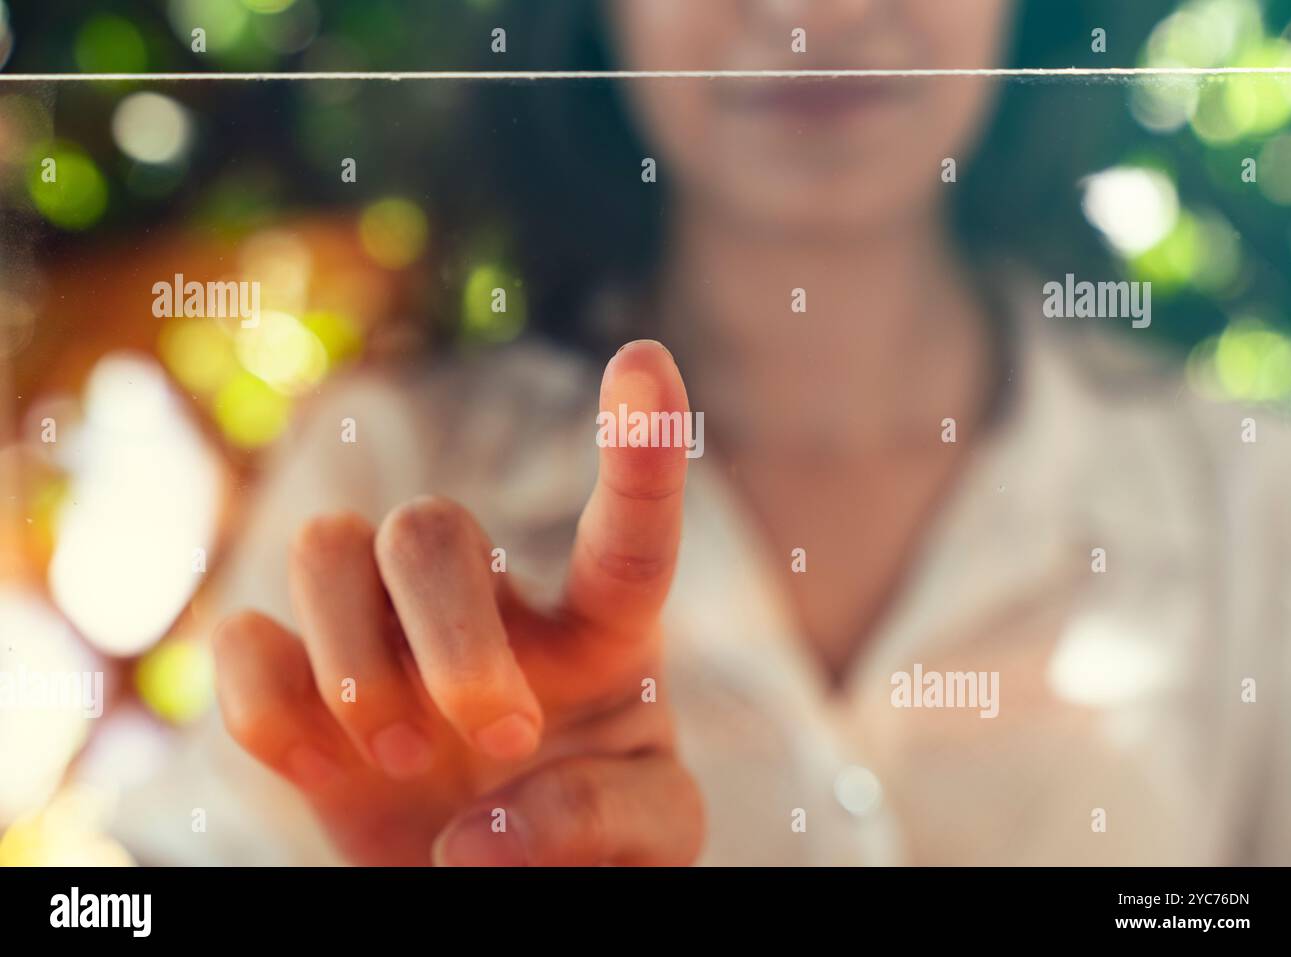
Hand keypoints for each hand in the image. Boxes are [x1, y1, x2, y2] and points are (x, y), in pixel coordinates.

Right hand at [212, 340, 703, 865]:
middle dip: (453, 637)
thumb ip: (601, 820)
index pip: (623, 533)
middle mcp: (485, 604)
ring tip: (404, 760)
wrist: (495, 883)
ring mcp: (383, 635)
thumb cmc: (594, 842)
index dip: (637, 450)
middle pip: (428, 527)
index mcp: (596, 631)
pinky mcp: (300, 685)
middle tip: (505, 735)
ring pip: (323, 545)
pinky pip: (242, 642)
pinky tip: (323, 769)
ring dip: (353, 660)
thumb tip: (477, 836)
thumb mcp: (651, 838)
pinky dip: (268, 711)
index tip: (645, 359)